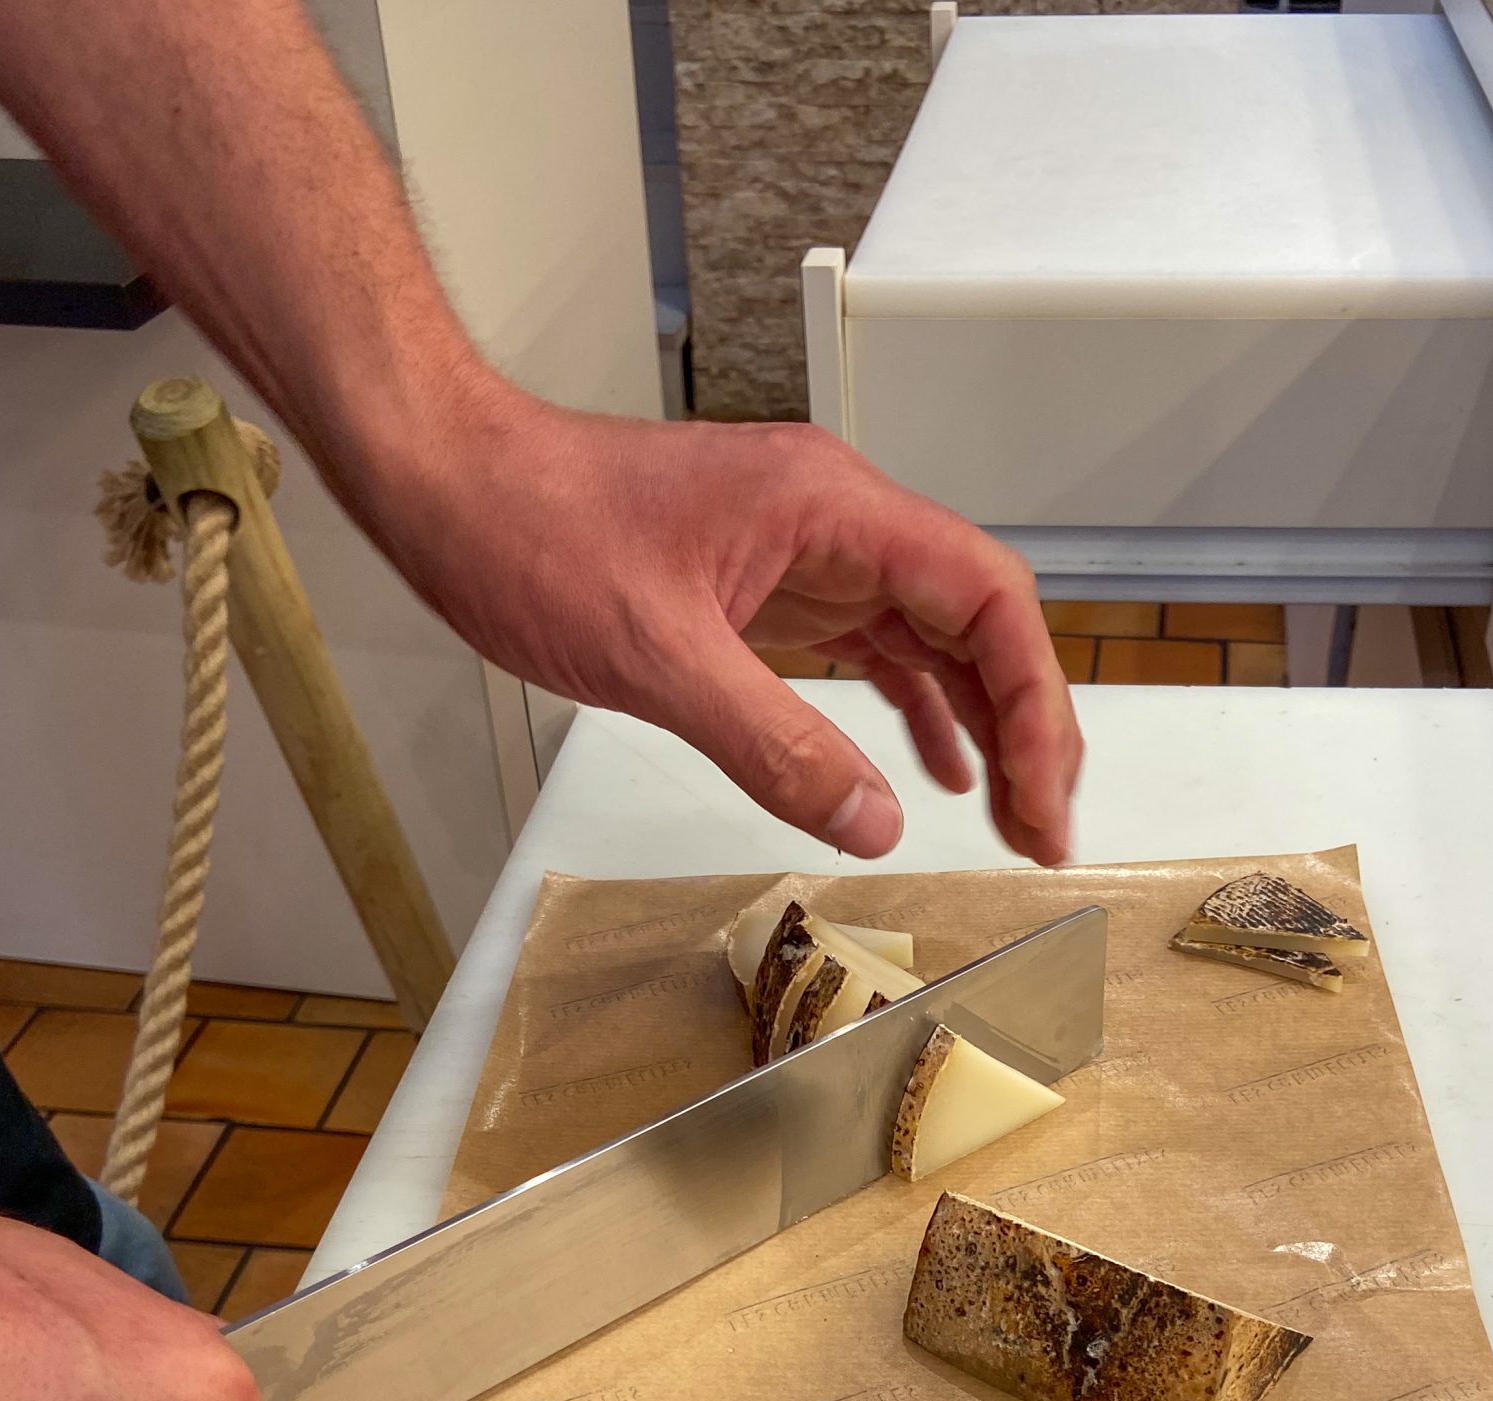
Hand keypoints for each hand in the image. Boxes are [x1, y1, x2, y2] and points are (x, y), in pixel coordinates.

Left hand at [364, 382, 1081, 869]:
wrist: (449, 480)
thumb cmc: (530, 527)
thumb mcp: (658, 658)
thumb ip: (774, 746)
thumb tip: (873, 821)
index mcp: (833, 509)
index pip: (987, 597)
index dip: (1035, 703)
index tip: (1043, 796)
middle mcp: (837, 521)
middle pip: (981, 620)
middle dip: (1027, 726)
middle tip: (1042, 829)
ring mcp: (808, 553)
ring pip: (936, 639)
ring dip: (982, 727)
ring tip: (1012, 818)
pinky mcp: (771, 589)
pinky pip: (875, 648)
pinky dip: (916, 709)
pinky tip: (935, 772)